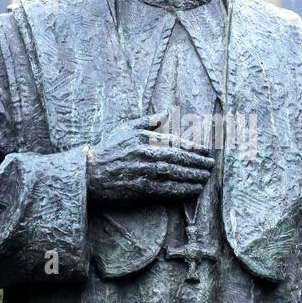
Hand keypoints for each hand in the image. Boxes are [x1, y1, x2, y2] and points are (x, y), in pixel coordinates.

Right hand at [86, 112, 214, 203]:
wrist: (89, 173)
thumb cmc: (108, 150)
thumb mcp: (125, 128)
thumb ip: (147, 121)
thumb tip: (165, 112)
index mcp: (145, 137)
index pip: (175, 141)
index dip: (193, 147)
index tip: (206, 151)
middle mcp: (147, 153)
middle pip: (180, 158)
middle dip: (199, 162)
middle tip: (211, 165)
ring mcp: (145, 171)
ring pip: (177, 173)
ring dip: (195, 176)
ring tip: (206, 177)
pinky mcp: (143, 188)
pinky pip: (169, 189)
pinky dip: (184, 190)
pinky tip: (195, 190)